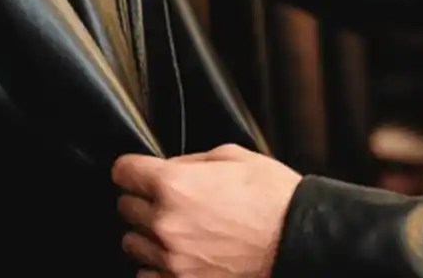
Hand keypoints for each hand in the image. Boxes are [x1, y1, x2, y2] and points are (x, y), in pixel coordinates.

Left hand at [111, 144, 301, 276]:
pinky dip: (157, 264)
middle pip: (125, 207)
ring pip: (131, 243)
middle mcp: (165, 223)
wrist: (299, 239)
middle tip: (173, 200)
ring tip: (179, 229)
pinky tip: (180, 255)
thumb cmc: (274, 199)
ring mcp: (171, 258)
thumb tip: (170, 168)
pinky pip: (145, 274)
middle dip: (145, 199)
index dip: (134, 168)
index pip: (123, 171)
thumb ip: (192, 162)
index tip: (139, 172)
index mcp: (175, 185)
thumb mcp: (236, 158)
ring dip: (148, 234)